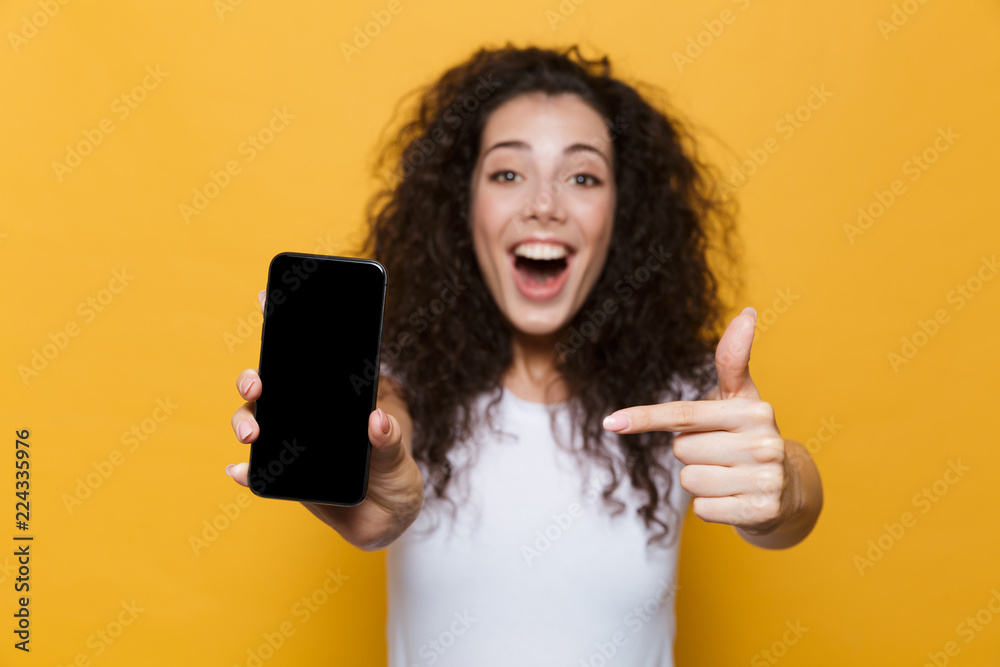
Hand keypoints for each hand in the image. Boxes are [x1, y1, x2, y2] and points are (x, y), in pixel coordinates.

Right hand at [227, 290, 424, 550]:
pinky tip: (239, 472)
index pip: (309, 355)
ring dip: (245, 422)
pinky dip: (245, 472)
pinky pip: (257, 472)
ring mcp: (292, 441)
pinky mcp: (284, 476)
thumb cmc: (396, 475)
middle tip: (257, 386)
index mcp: (336, 395)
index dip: (286, 326)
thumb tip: (376, 421)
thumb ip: (390, 440)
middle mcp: (308, 412)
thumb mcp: (399, 455)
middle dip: (254, 379)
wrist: (387, 519)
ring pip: (256, 421)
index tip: (267, 297)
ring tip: (252, 435)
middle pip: (272, 385)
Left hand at [602, 307, 801, 535]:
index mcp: (753, 410)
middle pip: (682, 450)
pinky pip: (703, 509)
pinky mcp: (761, 511)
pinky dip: (711, 507)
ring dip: (701, 482)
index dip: (646, 417)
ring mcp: (765, 478)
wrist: (789, 490)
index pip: (684, 415)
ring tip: (729, 476)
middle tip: (722, 454)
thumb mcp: (742, 398)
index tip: (610, 421)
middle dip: (693, 454)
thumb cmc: (749, 436)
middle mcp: (763, 442)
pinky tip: (735, 498)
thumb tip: (746, 312)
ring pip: (690, 481)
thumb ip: (734, 359)